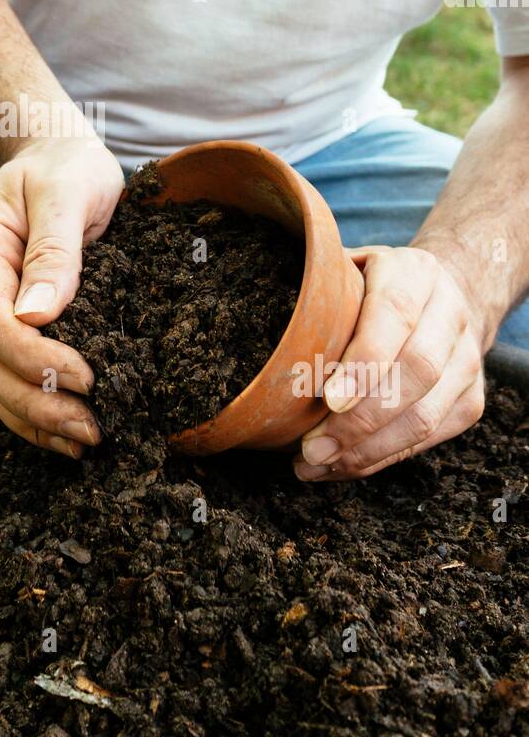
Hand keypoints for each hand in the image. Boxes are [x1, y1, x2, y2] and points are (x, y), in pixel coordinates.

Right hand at [0, 136, 125, 457]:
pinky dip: (36, 414)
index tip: (89, 376)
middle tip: (92, 427)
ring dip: (36, 419)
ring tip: (87, 440)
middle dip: (37, 402)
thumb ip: (54, 248)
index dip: (35, 357)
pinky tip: (69, 436)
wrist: (59, 156)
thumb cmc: (66, 165)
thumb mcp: (66, 190)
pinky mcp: (21, 328)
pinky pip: (14, 379)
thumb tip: (38, 316)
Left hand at [294, 245, 484, 481]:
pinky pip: (431, 438)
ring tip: (318, 464)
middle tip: (312, 448)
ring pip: (426, 415)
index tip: (329, 400)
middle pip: (416, 372)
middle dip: (361, 419)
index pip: (395, 314)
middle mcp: (450, 312)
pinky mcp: (472, 398)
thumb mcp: (347, 271)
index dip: (364, 361)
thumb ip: (318, 293)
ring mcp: (466, 358)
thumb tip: (264, 341)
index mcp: (414, 272)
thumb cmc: (372, 288)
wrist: (444, 296)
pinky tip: (344, 465)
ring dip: (368, 450)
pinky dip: (383, 458)